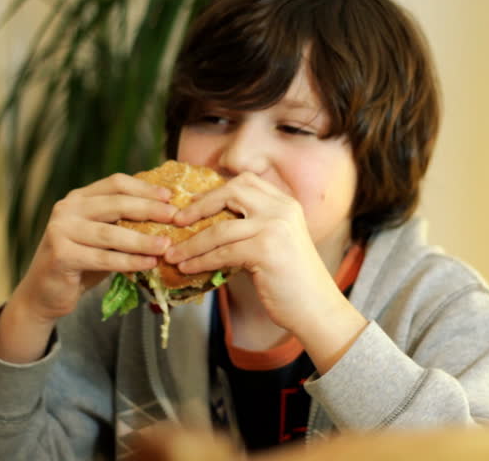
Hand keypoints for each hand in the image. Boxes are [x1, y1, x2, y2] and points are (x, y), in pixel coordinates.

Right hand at [12, 173, 177, 322]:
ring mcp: (61, 231)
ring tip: (166, 246)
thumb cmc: (82, 261)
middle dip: (149, 210)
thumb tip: (167, 212)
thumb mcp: (103, 235)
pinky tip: (149, 264)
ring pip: (110, 233)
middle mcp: (67, 209)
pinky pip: (103, 258)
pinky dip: (129, 262)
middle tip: (175, 217)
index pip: (115, 183)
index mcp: (79, 198)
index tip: (170, 197)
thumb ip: (123, 222)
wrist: (46, 292)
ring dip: (142, 240)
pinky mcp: (60, 255)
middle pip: (115, 203)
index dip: (144, 188)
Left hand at [164, 172, 340, 332]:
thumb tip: (208, 226)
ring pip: (220, 228)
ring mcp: (275, 227)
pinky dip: (200, 260)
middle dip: (199, 206)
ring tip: (172, 254)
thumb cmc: (292, 281)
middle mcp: (282, 209)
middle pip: (231, 192)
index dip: (215, 190)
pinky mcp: (266, 250)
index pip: (245, 181)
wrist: (316, 308)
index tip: (193, 204)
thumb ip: (251, 228)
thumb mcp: (276, 242)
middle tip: (177, 221)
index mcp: (285, 203)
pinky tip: (187, 268)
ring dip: (191, 243)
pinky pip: (222, 252)